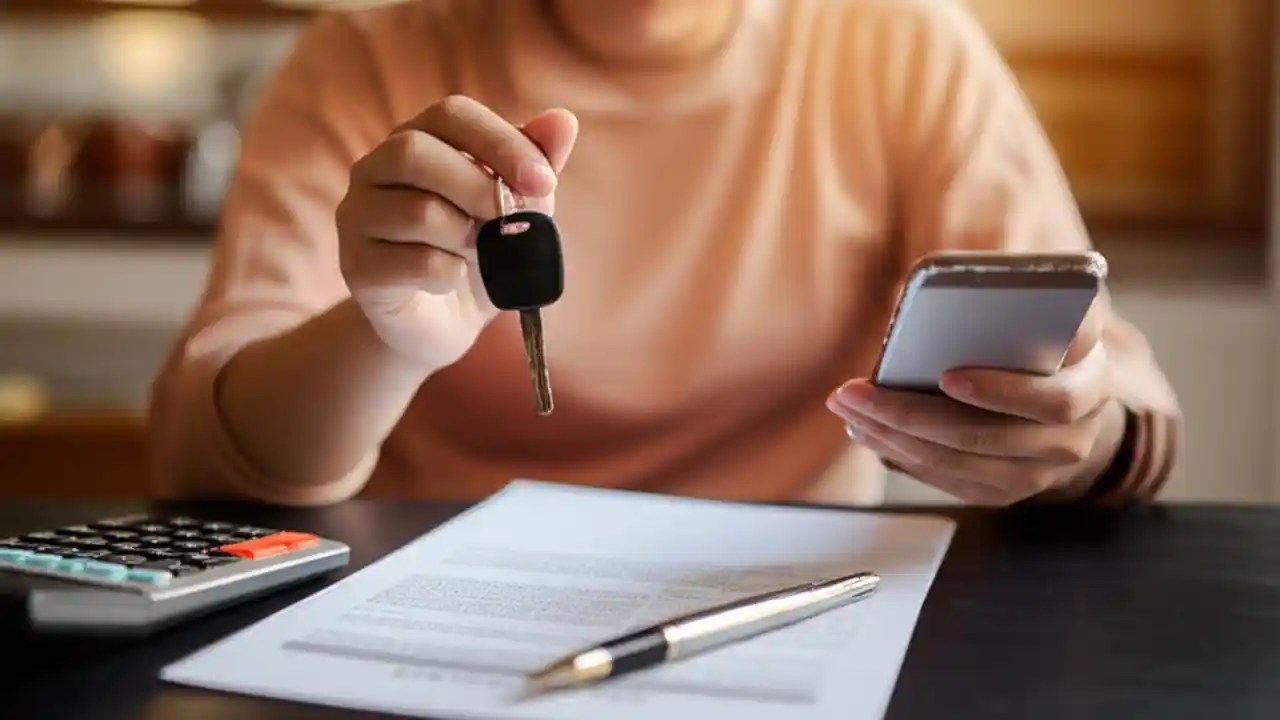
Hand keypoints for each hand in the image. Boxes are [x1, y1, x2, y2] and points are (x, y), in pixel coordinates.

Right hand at [337, 96, 578, 369]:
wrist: (442, 324)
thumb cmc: (478, 254)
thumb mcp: (517, 209)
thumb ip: (536, 165)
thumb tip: (564, 120)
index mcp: (417, 139)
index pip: (451, 114)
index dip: (500, 142)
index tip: (544, 182)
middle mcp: (374, 168)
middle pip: (414, 151)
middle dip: (477, 187)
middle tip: (509, 220)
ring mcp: (358, 216)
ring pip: (415, 210)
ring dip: (466, 235)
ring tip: (479, 253)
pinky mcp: (356, 267)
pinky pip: (410, 262)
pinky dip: (448, 273)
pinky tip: (452, 279)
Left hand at [827, 307, 1126, 504]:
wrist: (1071, 386)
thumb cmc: (1043, 331)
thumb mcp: (1043, 304)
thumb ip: (1013, 294)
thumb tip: (932, 289)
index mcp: (1094, 379)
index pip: (1054, 398)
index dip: (1002, 392)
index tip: (947, 376)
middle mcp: (1077, 433)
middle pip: (989, 436)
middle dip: (914, 415)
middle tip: (857, 394)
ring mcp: (1044, 470)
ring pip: (963, 463)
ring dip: (897, 438)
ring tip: (851, 411)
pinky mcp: (1010, 490)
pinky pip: (952, 481)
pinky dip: (905, 457)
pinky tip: (869, 431)